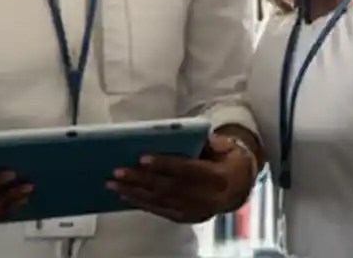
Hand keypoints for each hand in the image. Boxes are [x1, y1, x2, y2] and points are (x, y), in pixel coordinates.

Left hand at [107, 134, 257, 223]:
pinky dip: (141, 204)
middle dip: (140, 180)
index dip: (164, 164)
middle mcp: (206, 198)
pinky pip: (161, 211)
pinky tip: (125, 196)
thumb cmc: (226, 159)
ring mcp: (196, 212)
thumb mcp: (223, 146)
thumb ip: (204, 142)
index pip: (187, 170)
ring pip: (161, 202)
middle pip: (168, 188)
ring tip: (113, 184)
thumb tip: (179, 135)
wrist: (239, 186)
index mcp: (218, 177)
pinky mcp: (187, 218)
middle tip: (117, 172)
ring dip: (134, 193)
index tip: (142, 157)